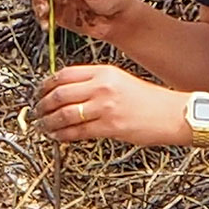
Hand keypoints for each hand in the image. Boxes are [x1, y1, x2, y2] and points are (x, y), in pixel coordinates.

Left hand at [35, 64, 186, 145]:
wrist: (171, 114)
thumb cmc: (148, 99)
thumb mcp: (119, 80)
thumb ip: (94, 82)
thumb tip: (66, 91)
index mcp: (103, 71)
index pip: (64, 74)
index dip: (46, 84)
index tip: (39, 92)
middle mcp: (102, 87)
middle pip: (60, 94)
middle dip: (42, 104)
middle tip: (36, 111)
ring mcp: (105, 107)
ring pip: (65, 114)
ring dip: (49, 122)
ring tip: (44, 126)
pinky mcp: (109, 127)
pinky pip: (77, 131)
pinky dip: (63, 135)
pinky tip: (58, 136)